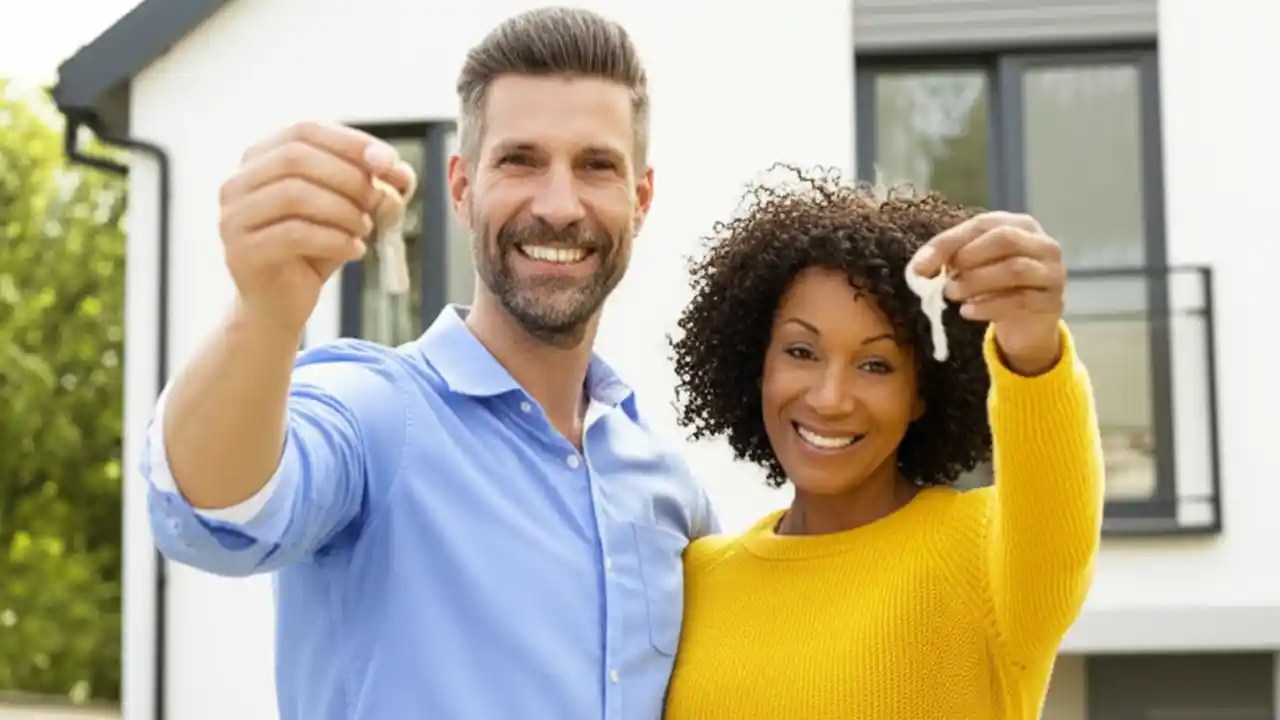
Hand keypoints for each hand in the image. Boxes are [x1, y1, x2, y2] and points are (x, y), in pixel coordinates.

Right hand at [218, 121, 416, 332]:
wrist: (281, 306)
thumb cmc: (313, 251)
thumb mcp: (345, 211)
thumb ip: (369, 188)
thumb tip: (401, 173)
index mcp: (260, 160)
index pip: (304, 130)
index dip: (350, 142)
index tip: (388, 162)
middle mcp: (238, 183)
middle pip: (296, 157)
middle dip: (348, 176)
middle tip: (378, 199)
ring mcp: (233, 217)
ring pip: (294, 194)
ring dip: (343, 209)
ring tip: (365, 227)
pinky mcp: (241, 252)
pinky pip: (293, 234)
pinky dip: (334, 239)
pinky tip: (354, 250)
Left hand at [912, 211, 1065, 375]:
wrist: (1027, 325)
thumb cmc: (997, 288)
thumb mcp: (973, 269)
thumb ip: (950, 260)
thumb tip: (918, 268)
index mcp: (1020, 225)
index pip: (982, 224)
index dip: (949, 242)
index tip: (919, 266)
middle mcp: (1043, 243)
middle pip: (1004, 239)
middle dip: (968, 258)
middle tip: (945, 279)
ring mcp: (1052, 272)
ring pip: (1014, 269)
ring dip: (975, 282)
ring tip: (952, 295)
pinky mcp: (1053, 302)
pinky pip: (1020, 301)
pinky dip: (988, 307)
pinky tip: (967, 312)